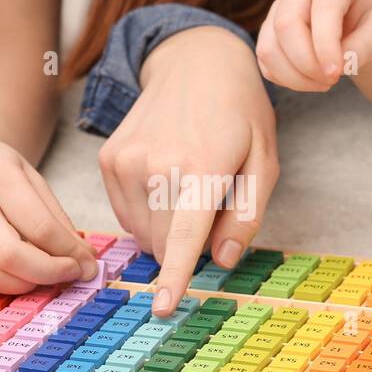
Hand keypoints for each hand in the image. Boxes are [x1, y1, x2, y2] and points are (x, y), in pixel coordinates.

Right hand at [0, 135, 97, 292]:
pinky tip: (23, 276)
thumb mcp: (27, 175)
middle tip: (71, 275)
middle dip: (50, 274)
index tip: (87, 264)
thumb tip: (84, 255)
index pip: (40, 227)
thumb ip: (55, 215)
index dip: (69, 253)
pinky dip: (6, 285)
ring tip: (47, 277)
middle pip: (13, 256)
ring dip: (27, 285)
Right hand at [99, 26, 279, 315]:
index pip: (184, 236)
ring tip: (187, 185)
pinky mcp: (108, 160)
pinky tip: (164, 180)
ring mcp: (125, 161)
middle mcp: (155, 165)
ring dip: (166, 229)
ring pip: (143, 233)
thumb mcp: (264, 162)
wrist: (195, 62)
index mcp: (202, 168)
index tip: (163, 309)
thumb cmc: (239, 115)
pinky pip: (126, 214)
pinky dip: (147, 212)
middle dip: (187, 244)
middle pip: (164, 243)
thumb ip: (245, 216)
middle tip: (210, 204)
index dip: (175, 276)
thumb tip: (221, 260)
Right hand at [255, 0, 371, 91]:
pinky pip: (266, 62)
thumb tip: (339, 64)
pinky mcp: (270, 30)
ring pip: (269, 47)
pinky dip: (286, 79)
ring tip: (324, 83)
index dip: (325, 46)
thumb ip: (364, 47)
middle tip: (332, 81)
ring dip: (295, 77)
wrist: (363, 29)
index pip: (322, 9)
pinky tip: (310, 80)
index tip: (337, 74)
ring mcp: (281, 6)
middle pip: (286, 25)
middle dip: (306, 63)